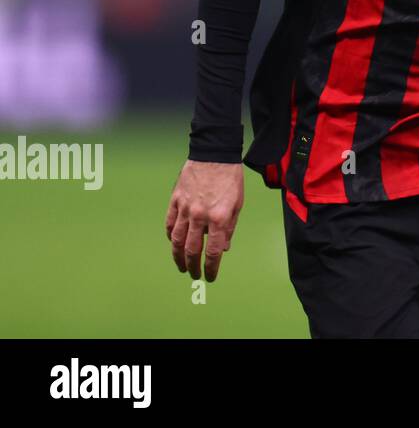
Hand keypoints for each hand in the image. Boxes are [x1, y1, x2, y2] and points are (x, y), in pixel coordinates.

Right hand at [166, 160, 243, 281]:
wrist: (214, 154)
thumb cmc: (230, 178)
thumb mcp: (237, 204)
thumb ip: (229, 227)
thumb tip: (224, 248)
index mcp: (219, 217)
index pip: (213, 251)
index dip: (211, 268)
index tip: (210, 276)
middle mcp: (200, 216)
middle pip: (192, 250)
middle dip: (193, 266)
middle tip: (194, 275)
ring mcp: (185, 208)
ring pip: (177, 240)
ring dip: (178, 257)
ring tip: (182, 265)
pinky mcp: (175, 200)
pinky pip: (170, 223)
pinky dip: (170, 236)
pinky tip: (174, 243)